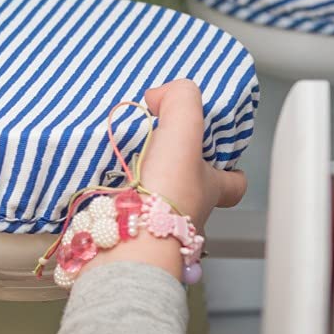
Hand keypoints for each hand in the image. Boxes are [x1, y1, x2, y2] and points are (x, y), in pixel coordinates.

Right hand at [83, 80, 245, 280]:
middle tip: (156, 152)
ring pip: (156, 205)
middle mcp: (188, 212)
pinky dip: (113, 201)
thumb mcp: (184, 129)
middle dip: (177, 174)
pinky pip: (122, 215)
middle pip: (192, 193)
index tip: (215, 150)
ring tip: (120, 164)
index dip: (230, 166)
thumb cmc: (167, 192)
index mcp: (210, 189)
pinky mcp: (126, 234)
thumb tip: (161, 95)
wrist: (129, 238)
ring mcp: (157, 227)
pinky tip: (98, 185)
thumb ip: (181, 99)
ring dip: (142, 188)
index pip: (234, 182)